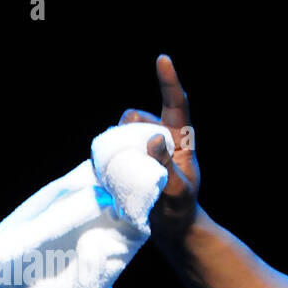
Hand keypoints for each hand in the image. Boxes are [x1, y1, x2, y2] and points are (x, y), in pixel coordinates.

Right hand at [119, 54, 200, 239]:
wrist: (168, 227)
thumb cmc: (179, 209)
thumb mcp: (178, 193)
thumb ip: (167, 168)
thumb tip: (153, 138)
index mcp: (180, 139)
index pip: (176, 105)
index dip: (169, 82)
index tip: (163, 59)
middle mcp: (158, 136)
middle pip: (137, 116)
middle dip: (129, 128)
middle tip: (136, 160)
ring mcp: (139, 146)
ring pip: (120, 130)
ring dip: (118, 145)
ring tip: (129, 174)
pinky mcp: (125, 156)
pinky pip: (108, 147)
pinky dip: (108, 157)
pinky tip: (116, 176)